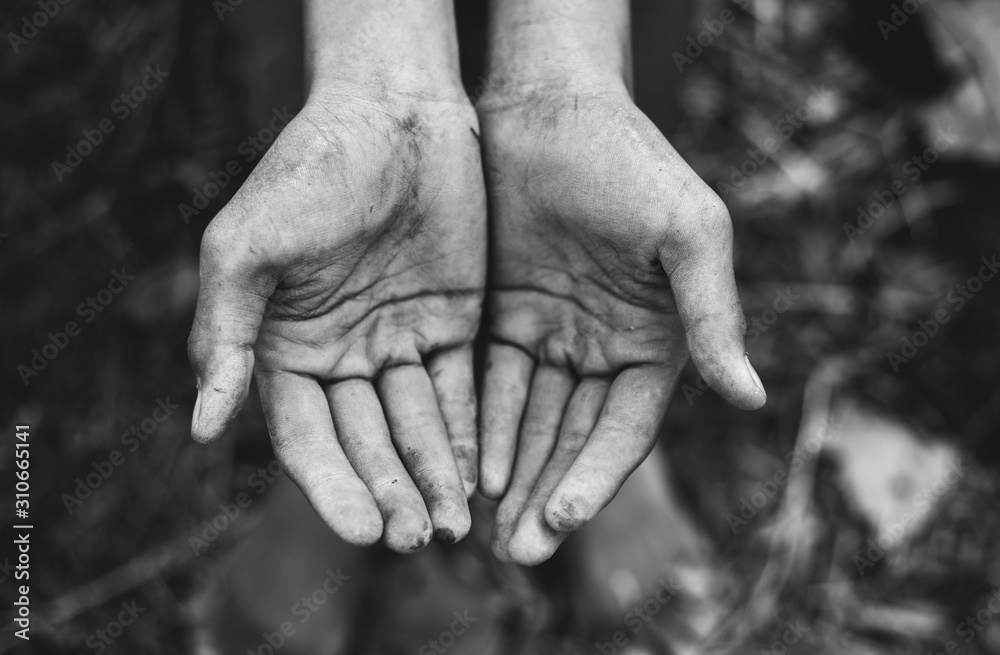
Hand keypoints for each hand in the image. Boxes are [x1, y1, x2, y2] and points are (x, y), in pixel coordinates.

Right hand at [187, 77, 485, 551]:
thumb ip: (227, 335)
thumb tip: (200, 428)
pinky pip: (461, 390)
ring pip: (417, 426)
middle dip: (391, 491)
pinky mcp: (452, 325)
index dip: (333, 484)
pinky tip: (484, 477)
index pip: (306, 434)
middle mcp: (341, 355)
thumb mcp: (247, 246)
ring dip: (434, 477)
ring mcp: (398, 342)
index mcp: (283, 346)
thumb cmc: (309, 169)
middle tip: (418, 539)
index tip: (365, 528)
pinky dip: (470, 434)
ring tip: (456, 527)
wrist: (394, 112)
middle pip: (366, 441)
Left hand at [476, 82, 764, 564]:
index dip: (593, 476)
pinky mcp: (504, 317)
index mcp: (658, 341)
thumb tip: (752, 398)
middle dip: (544, 496)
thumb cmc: (631, 161)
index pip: (623, 428)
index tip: (558, 519)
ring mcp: (554, 336)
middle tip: (513, 553)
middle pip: (572, 440)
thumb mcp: (686, 232)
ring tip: (482, 528)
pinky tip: (462, 467)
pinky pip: (490, 382)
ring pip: (528, 422)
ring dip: (509, 475)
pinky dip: (479, 425)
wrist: (553, 107)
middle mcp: (605, 350)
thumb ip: (714, 314)